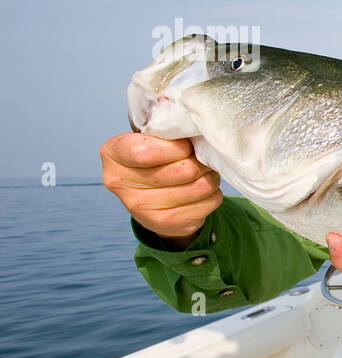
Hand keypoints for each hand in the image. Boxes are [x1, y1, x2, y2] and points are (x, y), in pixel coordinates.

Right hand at [101, 133, 221, 246]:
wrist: (150, 198)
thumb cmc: (154, 158)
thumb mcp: (150, 138)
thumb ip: (167, 133)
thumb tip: (200, 136)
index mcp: (113, 154)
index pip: (146, 152)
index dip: (177, 147)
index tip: (186, 145)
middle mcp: (121, 184)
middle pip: (182, 170)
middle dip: (200, 160)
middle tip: (200, 157)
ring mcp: (142, 208)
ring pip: (201, 186)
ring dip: (210, 176)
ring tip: (202, 172)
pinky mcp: (167, 224)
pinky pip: (210, 202)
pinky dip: (213, 194)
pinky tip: (201, 191)